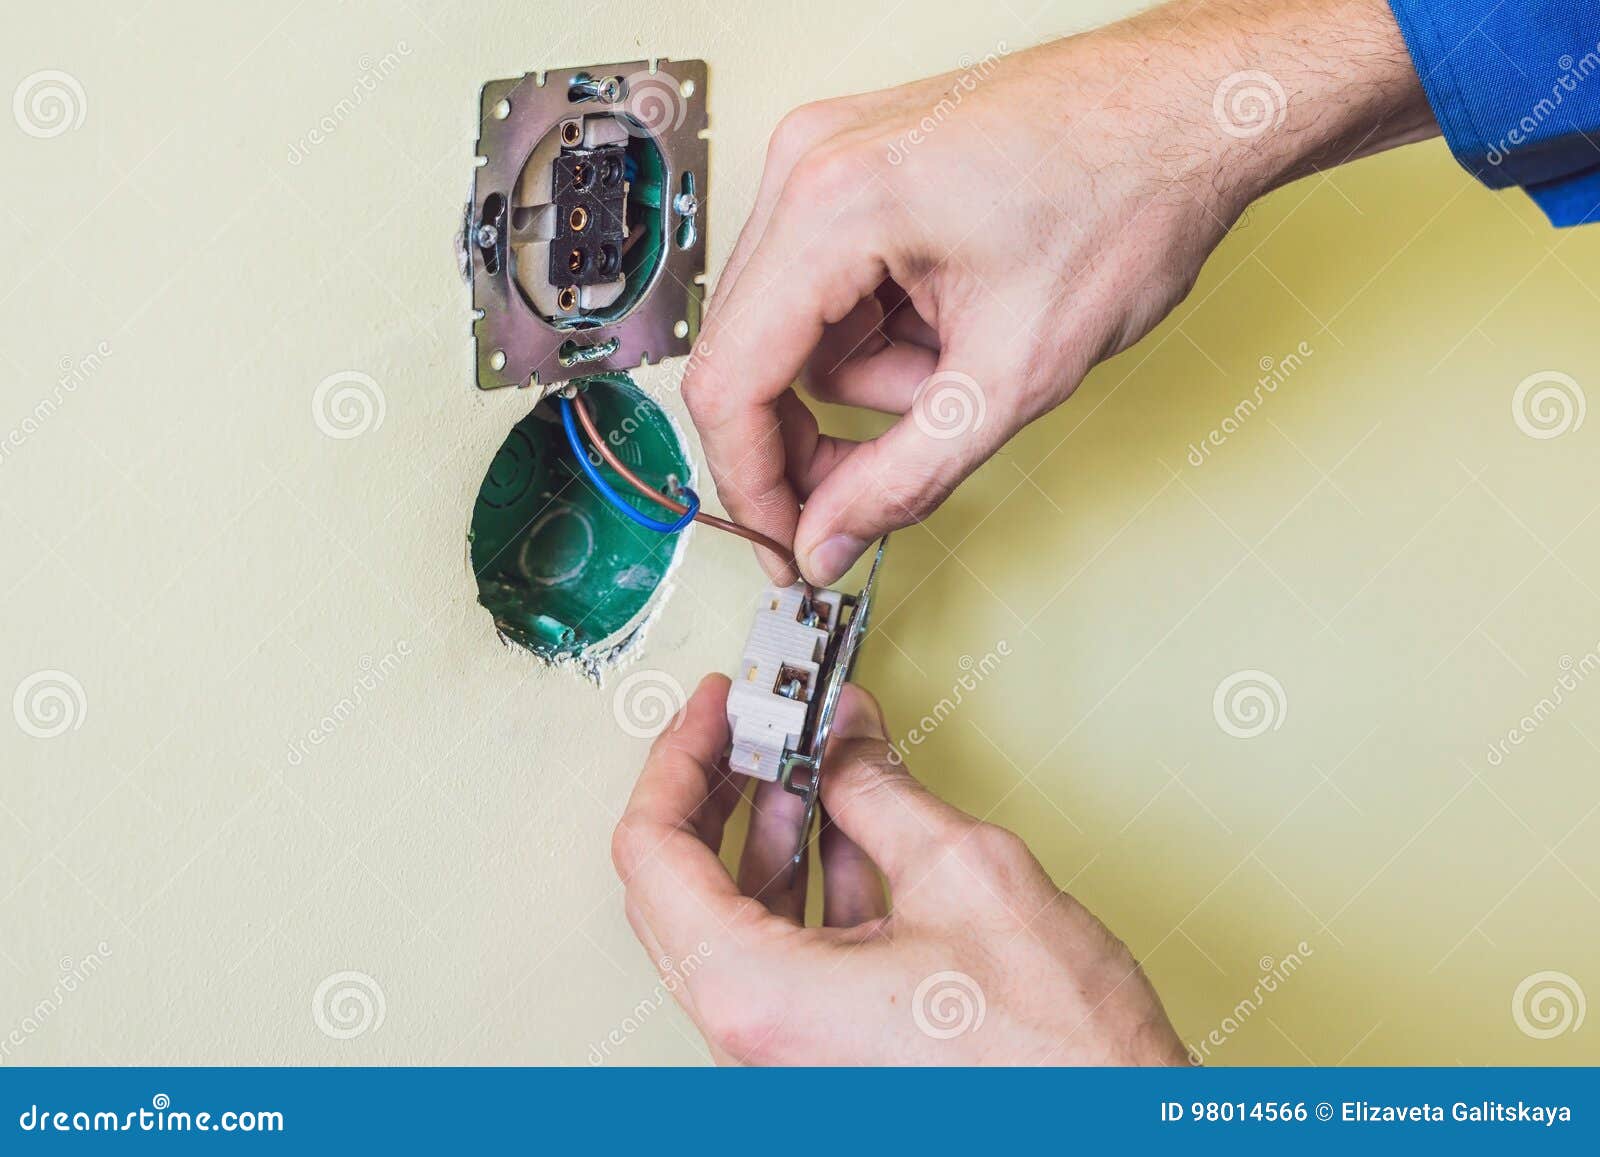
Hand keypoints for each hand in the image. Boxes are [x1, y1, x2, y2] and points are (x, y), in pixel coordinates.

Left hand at [610, 674, 1187, 1064]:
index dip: (678, 759)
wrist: (1112, 1129)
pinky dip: (804, 879)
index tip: (710, 708)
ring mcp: (782, 1050)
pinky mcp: (822, 1051)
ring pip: (730, 918)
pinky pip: (781, 952)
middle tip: (743, 724)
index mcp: (755, 994)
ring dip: (763, 828)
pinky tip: (843, 822)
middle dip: (714, 789)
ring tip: (802, 757)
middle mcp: (750, 1035)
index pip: (651, 853)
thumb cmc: (1053, 1053)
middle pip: (676, 886)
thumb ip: (879, 786)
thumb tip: (843, 733)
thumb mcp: (961, 872)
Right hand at [683, 0, 1435, 584]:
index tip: (786, 548)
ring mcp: (829, 160)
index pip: (732, 381)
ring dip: (878, 379)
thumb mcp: (1014, 372)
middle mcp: (808, 168)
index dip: (752, 487)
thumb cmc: (1130, 197)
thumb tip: (827, 541)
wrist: (1194, 113)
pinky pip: (835, 291)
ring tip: (971, 360)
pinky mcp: (858, 169)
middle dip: (821, 434)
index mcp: (834, 207)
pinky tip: (961, 321)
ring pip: (804, 333)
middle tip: (876, 490)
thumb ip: (904, 477)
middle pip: (755, 355)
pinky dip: (891, 333)